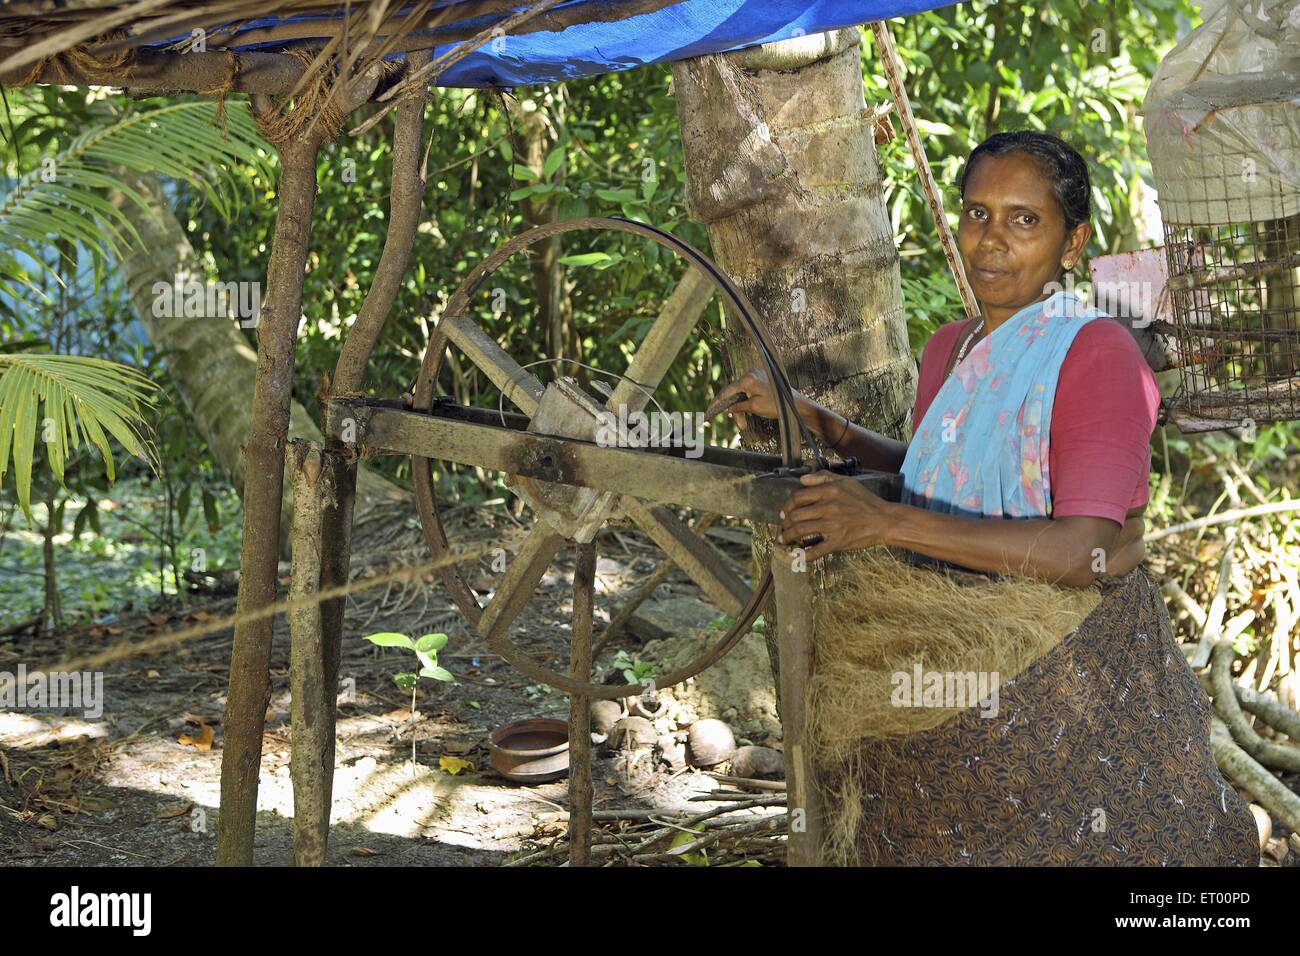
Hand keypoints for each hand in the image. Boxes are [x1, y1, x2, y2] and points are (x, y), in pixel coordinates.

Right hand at [708, 369, 784, 430]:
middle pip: (735, 393)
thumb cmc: (776, 404)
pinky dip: (747, 402)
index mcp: (748, 378)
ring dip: (742, 408)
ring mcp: (756, 375)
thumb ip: (738, 406)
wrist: (795, 404)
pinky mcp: (761, 379)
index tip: (709, 410)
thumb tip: (728, 408)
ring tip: (744, 424)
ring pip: (742, 393)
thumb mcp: (754, 407)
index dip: (717, 402)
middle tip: (739, 425)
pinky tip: (748, 411)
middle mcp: (750, 373)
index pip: (727, 391)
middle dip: (735, 410)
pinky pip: (749, 391)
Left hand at [777, 471, 896, 560]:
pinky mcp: (838, 542)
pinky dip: (805, 555)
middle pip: (796, 515)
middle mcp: (828, 508)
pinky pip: (817, 550)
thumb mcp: (846, 482)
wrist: (884, 520)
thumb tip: (802, 479)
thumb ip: (823, 477)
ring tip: (784, 539)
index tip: (785, 512)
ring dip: (788, 536)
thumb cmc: (865, 500)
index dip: (787, 505)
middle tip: (783, 526)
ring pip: (801, 531)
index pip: (798, 497)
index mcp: (829, 492)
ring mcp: (832, 526)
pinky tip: (798, 556)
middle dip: (785, 522)